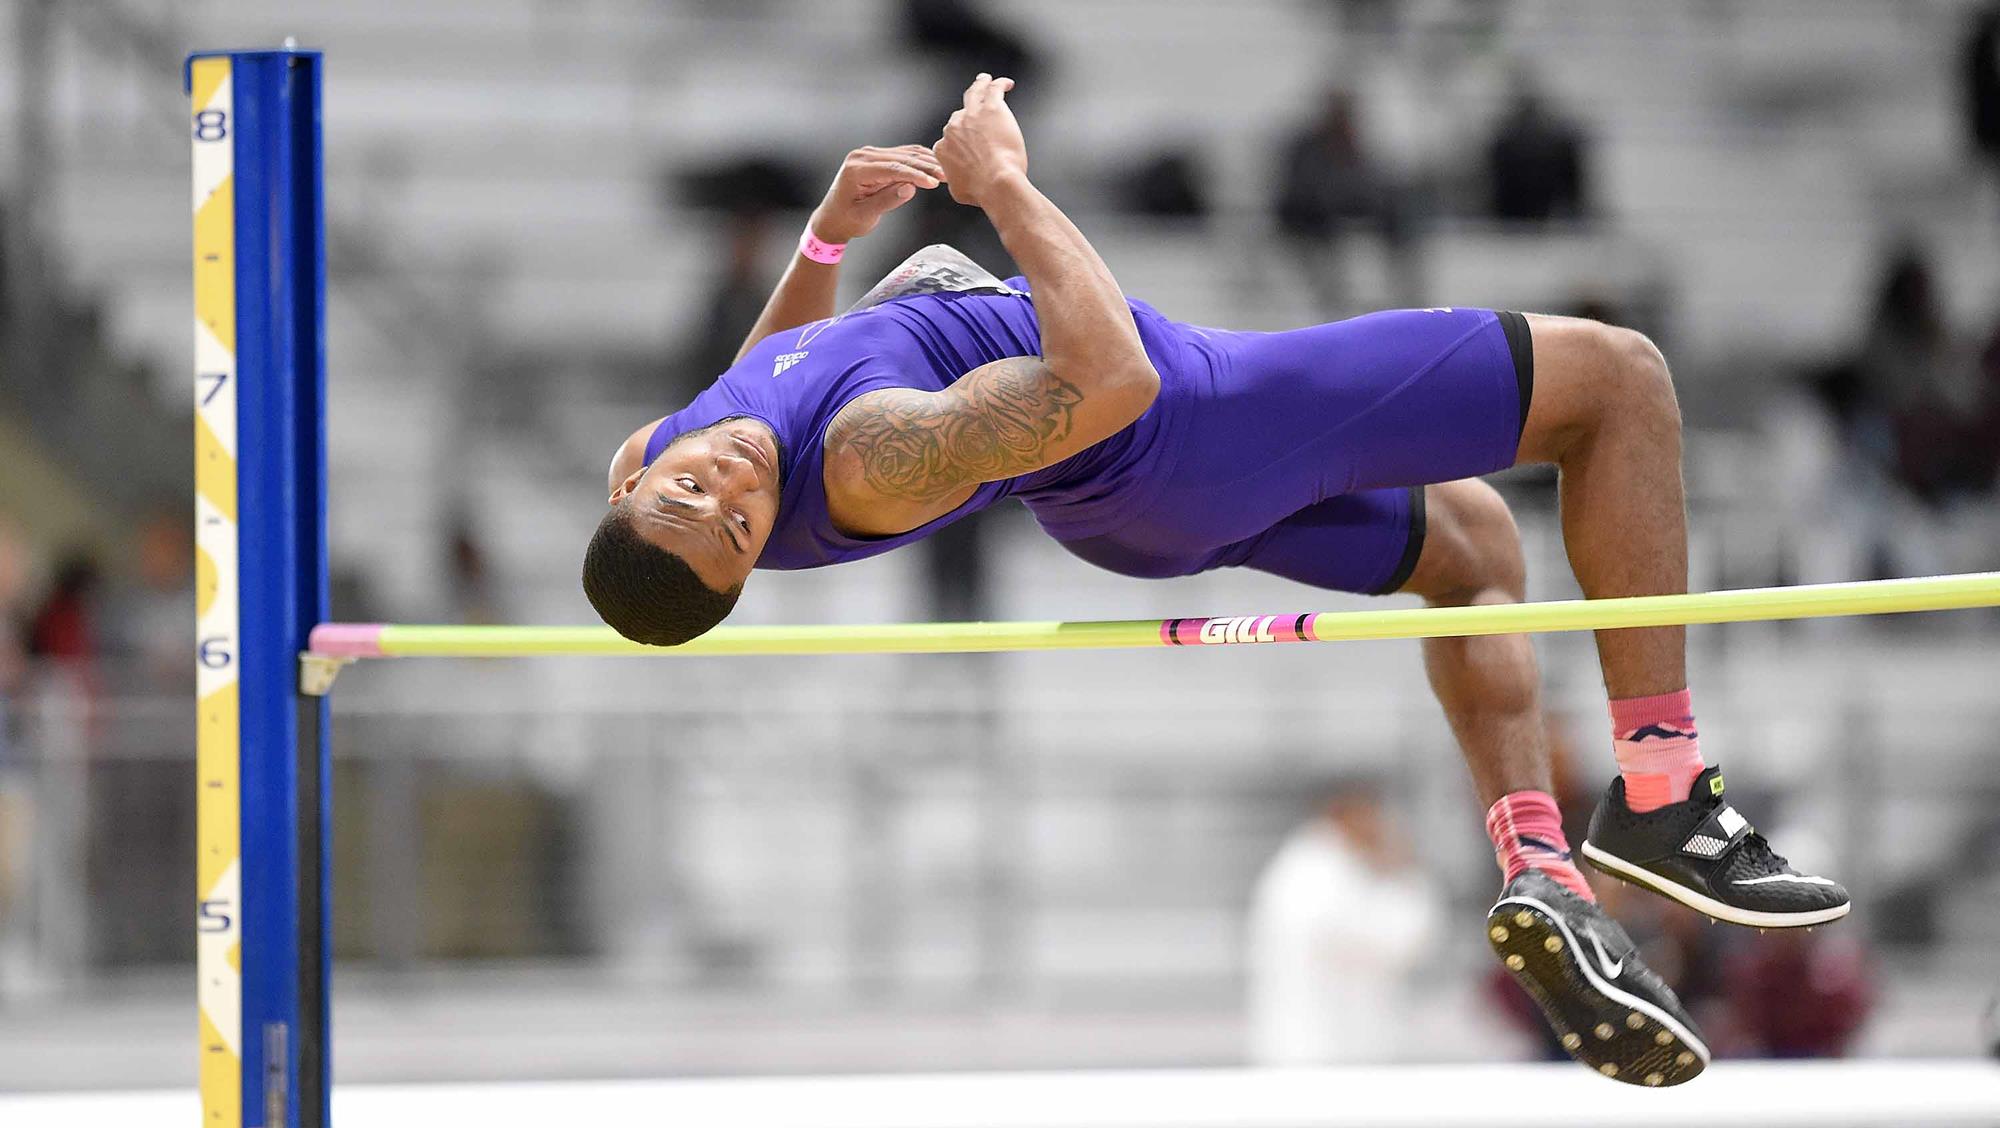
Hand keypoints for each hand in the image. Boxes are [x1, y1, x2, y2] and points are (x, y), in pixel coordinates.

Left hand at [808, 145, 944, 243]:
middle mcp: (862, 156)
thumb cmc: (847, 220)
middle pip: (901, 158)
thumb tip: (910, 188)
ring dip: (926, 163)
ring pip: (904, 154)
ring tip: (945, 172)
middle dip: (925, 167)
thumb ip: (887, 201)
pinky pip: (901, 154)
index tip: (934, 183)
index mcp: (857, 169)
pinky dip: (918, 160)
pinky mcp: (876, 157)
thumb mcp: (866, 216)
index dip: (916, 175)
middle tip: (947, 176)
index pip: (893, 168)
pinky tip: (934, 165)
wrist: (833, 218)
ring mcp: (869, 154)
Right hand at [934, 73, 1024, 208]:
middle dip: (969, 114)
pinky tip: (1006, 83)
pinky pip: (993, 89)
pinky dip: (999, 84)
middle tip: (977, 109)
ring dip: (980, 85)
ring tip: (985, 81)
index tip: (970, 143)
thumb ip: (955, 178)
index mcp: (943, 147)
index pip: (949, 138)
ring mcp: (972, 115)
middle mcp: (954, 127)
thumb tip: (957, 179)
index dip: (960, 140)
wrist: (995, 182)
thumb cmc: (980, 191)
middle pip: (960, 115)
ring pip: (974, 93)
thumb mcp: (958, 189)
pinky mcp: (991, 109)